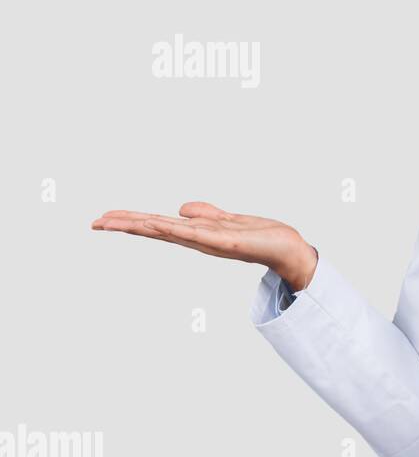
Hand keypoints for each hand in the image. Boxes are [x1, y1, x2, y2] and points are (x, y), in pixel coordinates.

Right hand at [90, 202, 318, 290]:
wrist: (286, 248)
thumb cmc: (258, 236)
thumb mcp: (224, 220)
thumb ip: (203, 214)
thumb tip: (180, 209)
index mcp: (195, 234)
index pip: (156, 225)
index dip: (129, 222)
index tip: (102, 219)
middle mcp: (197, 240)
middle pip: (154, 230)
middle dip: (124, 225)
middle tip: (94, 222)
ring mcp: (209, 241)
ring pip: (168, 231)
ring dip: (141, 225)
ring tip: (115, 221)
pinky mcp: (225, 241)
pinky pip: (195, 234)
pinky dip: (175, 228)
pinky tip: (157, 223)